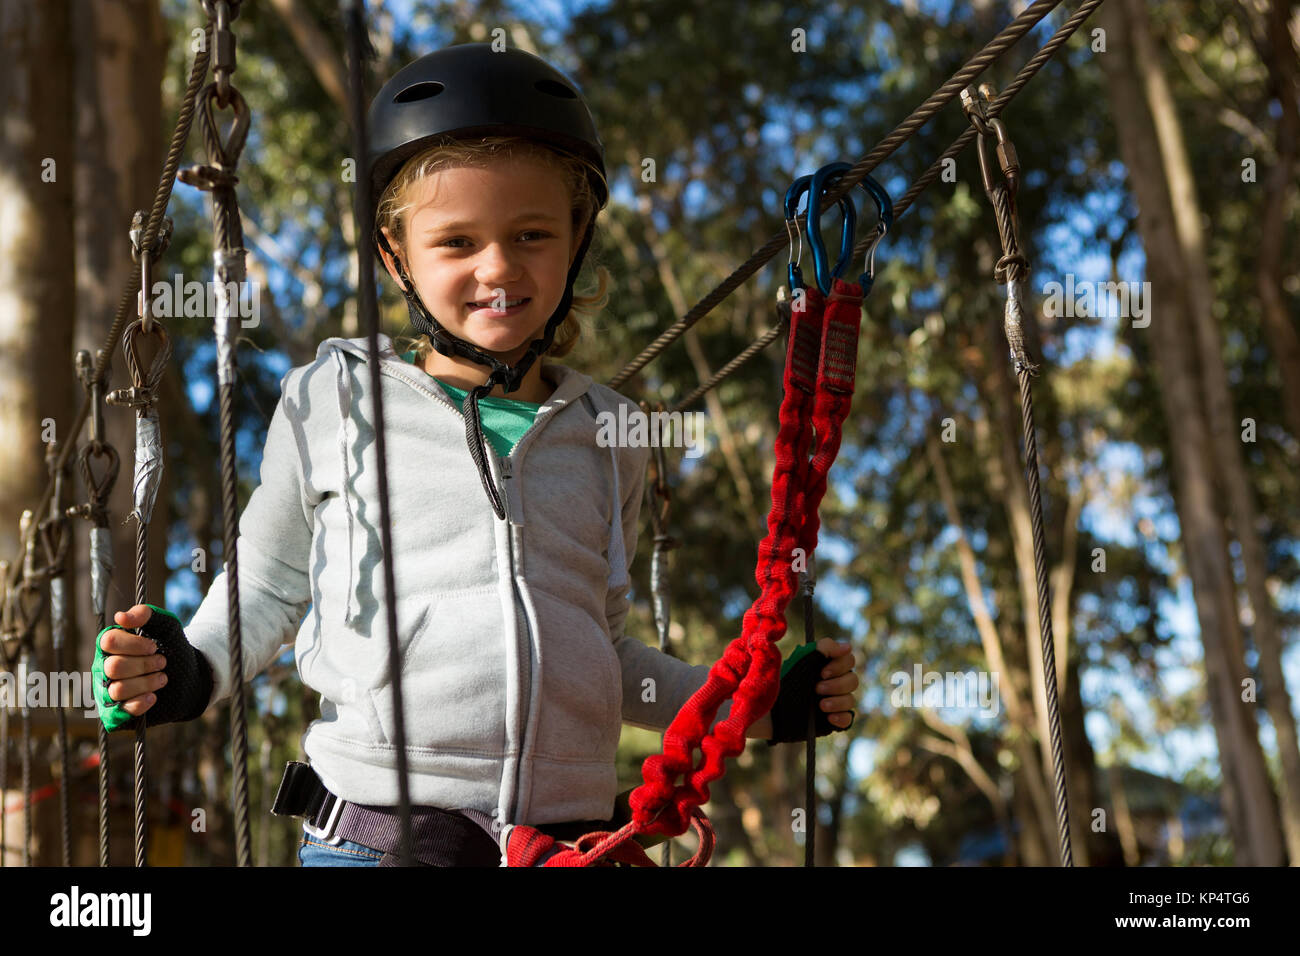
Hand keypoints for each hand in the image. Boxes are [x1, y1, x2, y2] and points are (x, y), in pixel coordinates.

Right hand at [96, 604, 167, 719]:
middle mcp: (104, 669)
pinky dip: (141, 703)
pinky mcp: (118, 713)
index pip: (108, 641)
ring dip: (147, 683)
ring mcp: (108, 692)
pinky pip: (121, 711)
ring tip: (162, 678)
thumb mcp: (166, 626)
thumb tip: (120, 617)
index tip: (154, 647)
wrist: (191, 676)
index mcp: (111, 646)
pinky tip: (154, 696)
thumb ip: (146, 615)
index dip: (134, 644)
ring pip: (117, 689)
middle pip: (114, 667)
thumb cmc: (173, 648)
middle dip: (145, 665)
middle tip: (162, 662)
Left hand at [749, 637, 858, 740]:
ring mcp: (834, 701)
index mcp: (828, 665)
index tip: (822, 672)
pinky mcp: (832, 719)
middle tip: (816, 689)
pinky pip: (848, 718)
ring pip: (851, 700)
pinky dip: (841, 717)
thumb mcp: (802, 660)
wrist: (770, 710)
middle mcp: (834, 682)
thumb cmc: (785, 682)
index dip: (840, 665)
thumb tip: (847, 646)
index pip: (849, 660)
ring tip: (820, 705)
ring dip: (837, 701)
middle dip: (836, 685)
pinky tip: (828, 717)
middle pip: (853, 680)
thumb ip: (824, 648)